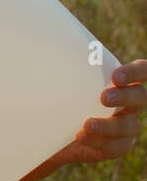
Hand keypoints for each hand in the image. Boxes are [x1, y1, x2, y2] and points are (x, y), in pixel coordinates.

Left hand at [20, 59, 145, 180]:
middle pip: (141, 97)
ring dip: (109, 125)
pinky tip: (82, 137)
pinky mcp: (116, 145)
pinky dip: (99, 142)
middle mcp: (130, 103)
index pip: (143, 71)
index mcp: (122, 82)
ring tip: (87, 124)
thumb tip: (43, 34)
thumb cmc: (59, 93)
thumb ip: (62, 59)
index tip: (115, 76)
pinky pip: (116, 147)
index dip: (136, 72)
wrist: (51, 128)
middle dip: (125, 96)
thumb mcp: (61, 76)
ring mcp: (126, 126)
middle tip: (103, 97)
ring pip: (129, 126)